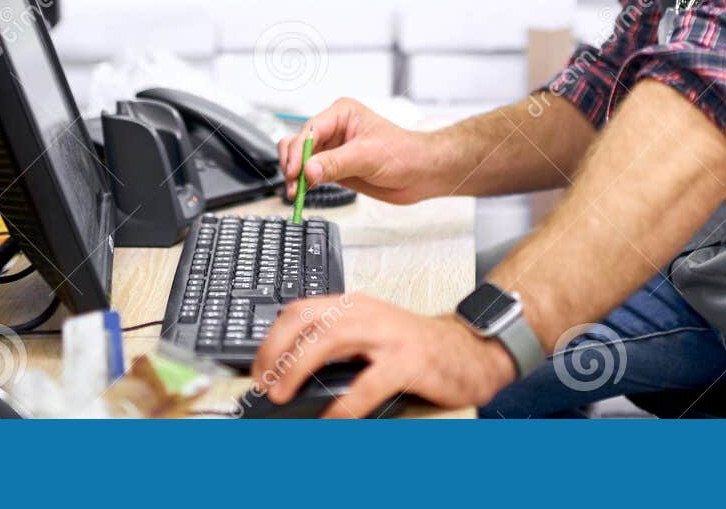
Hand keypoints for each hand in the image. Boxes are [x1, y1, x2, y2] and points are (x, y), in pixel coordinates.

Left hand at [250, 293, 517, 417]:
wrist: (468, 350)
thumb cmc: (415, 346)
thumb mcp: (370, 335)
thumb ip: (335, 344)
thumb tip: (288, 369)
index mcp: (354, 305)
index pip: (300, 310)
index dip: (272, 338)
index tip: (257, 367)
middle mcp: (367, 313)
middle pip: (307, 321)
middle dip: (277, 352)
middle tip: (263, 383)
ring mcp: (388, 335)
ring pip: (329, 340)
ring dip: (298, 368)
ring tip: (283, 394)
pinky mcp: (408, 361)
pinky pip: (367, 384)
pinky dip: (344, 404)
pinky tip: (331, 420)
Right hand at [279, 98, 444, 204]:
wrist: (421, 173)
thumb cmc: (404, 153)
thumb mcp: (368, 156)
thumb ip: (336, 163)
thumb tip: (309, 170)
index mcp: (342, 113)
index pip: (310, 129)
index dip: (298, 151)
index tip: (296, 171)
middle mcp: (334, 129)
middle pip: (299, 143)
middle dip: (293, 164)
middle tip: (294, 185)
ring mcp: (333, 149)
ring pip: (301, 159)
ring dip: (295, 175)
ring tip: (297, 192)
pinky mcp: (335, 167)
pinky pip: (310, 173)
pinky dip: (303, 183)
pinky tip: (303, 192)